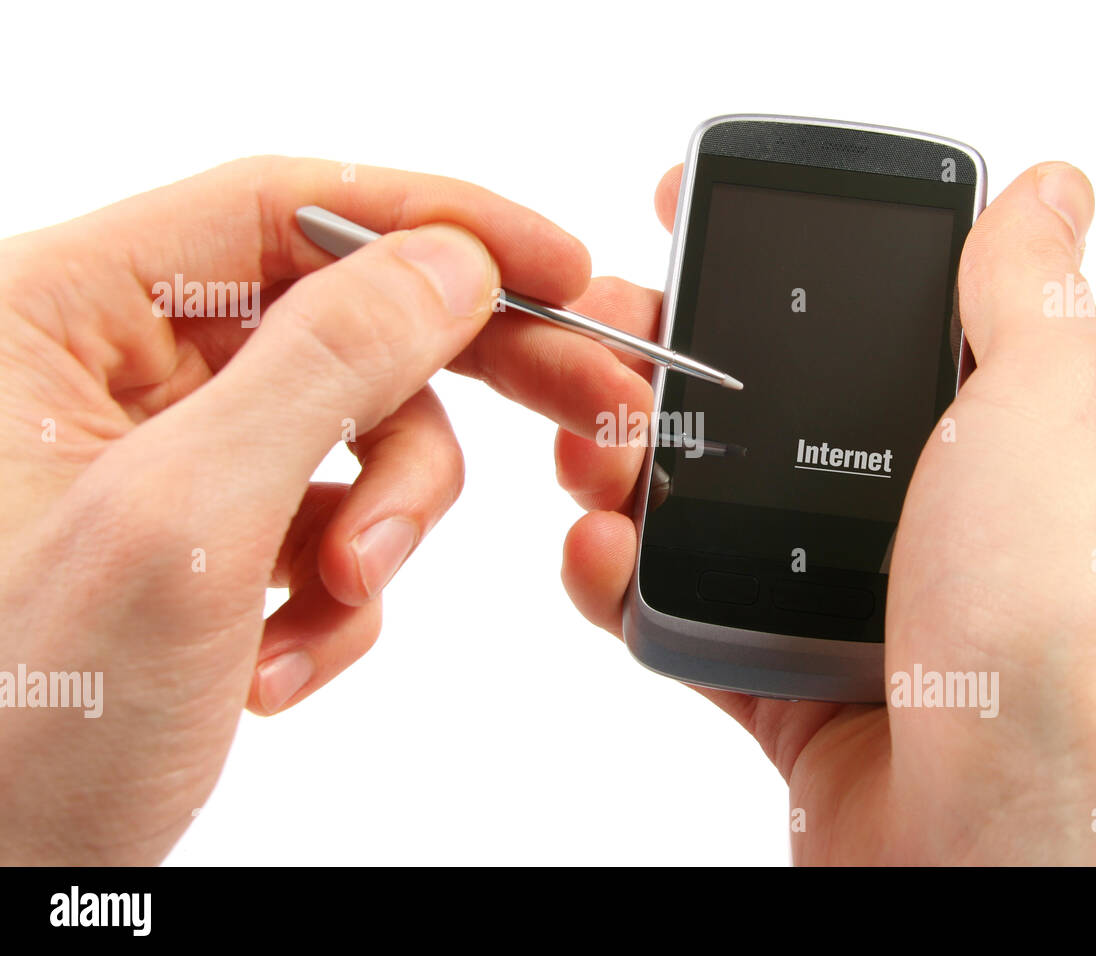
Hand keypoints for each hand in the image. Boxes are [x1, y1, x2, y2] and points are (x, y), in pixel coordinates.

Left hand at [0, 157, 650, 863]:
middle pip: (336, 317)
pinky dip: (337, 596)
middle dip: (453, 384)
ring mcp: (159, 460)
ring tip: (329, 608)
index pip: (279, 209)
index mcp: (56, 315)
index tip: (556, 268)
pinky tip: (280, 663)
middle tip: (584, 405)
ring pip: (351, 433)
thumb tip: (451, 265)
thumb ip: (326, 370)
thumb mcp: (187, 528)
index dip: (434, 222)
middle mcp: (106, 371)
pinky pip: (327, 522)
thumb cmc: (10, 729)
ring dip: (379, 530)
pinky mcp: (203, 540)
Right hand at [555, 162, 1095, 863]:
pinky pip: (675, 610)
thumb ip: (1024, 289)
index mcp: (985, 427)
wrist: (1011, 833)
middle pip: (759, 403)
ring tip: (588, 447)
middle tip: (609, 341)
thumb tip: (1047, 190)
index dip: (772, 259)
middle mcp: (914, 507)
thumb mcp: (1056, 405)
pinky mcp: (780, 678)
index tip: (690, 219)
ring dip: (622, 464)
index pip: (859, 312)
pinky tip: (597, 546)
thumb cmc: (1059, 619)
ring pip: (701, 504)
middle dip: (666, 361)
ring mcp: (841, 593)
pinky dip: (619, 578)